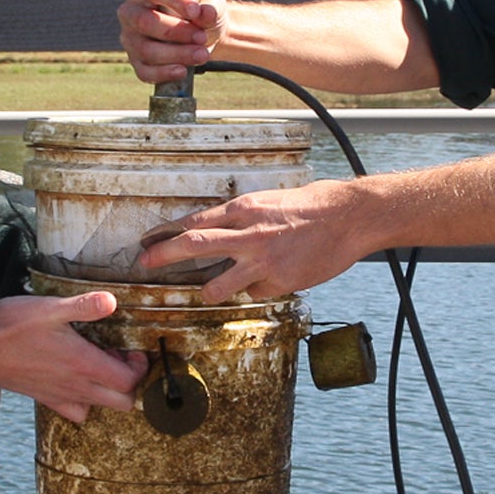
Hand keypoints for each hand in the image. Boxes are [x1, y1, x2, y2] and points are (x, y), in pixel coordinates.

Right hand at [0, 292, 149, 422]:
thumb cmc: (12, 325)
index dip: (139, 367)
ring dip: (109, 390)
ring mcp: (61, 396)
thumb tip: (112, 301)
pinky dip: (83, 401)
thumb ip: (85, 306)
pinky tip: (77, 379)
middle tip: (119, 358)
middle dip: (130, 382)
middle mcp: (76, 386)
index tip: (130, 349)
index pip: (129, 381)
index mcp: (83, 364)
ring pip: (101, 407)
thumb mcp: (51, 307)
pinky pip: (75, 412)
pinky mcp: (45, 399)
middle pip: (122, 402)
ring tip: (98, 365)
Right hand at [117, 0, 227, 85]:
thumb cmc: (201, 12)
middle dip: (176, 32)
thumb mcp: (212, 2)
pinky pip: (144, 71)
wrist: (203, 35)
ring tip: (201, 55)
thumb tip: (206, 13)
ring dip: (176, 54)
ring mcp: (130, 37)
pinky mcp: (135, 60)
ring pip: (146, 49)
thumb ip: (211, 5)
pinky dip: (164, 73)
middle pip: (145, 21)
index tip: (195, 11)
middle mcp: (131, 11)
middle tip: (201, 37)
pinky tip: (182, 71)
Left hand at [136, 179, 374, 302]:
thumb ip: (244, 217)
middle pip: (193, 246)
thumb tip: (219, 232)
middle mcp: (248, 233)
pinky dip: (257, 288)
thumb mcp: (271, 201)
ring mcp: (262, 261)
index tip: (150, 241)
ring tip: (210, 292)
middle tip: (145, 263)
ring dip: (209, 291)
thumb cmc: (313, 205)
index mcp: (244, 208)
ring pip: (217, 285)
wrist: (349, 217)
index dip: (168, 233)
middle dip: (163, 256)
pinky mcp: (279, 282)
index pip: (195, 222)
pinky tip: (274, 278)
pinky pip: (255, 292)